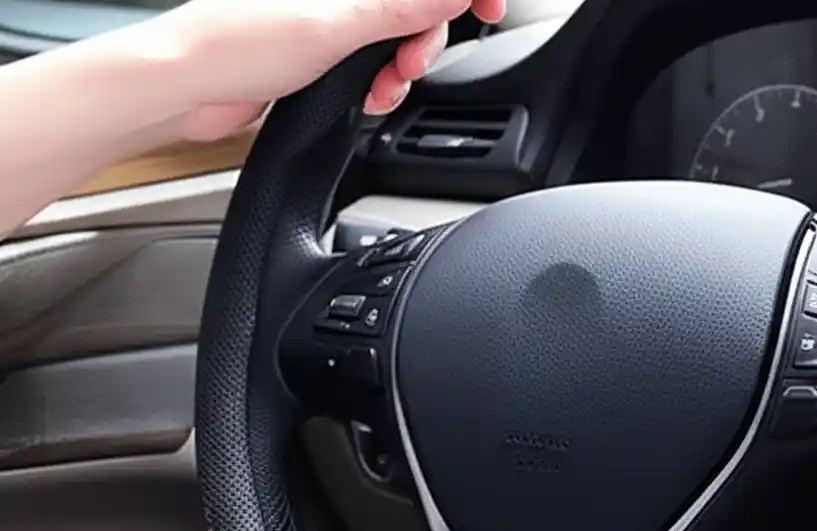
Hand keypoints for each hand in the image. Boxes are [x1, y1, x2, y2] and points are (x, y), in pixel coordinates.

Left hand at [151, 0, 504, 139]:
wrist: (187, 87)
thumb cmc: (237, 43)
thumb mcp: (336, 24)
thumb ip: (403, 7)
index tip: (489, 8)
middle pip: (417, 2)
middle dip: (428, 35)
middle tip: (413, 63)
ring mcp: (334, 13)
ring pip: (400, 33)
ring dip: (404, 64)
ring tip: (385, 86)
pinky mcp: (325, 46)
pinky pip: (376, 58)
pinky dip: (384, 80)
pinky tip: (369, 95)